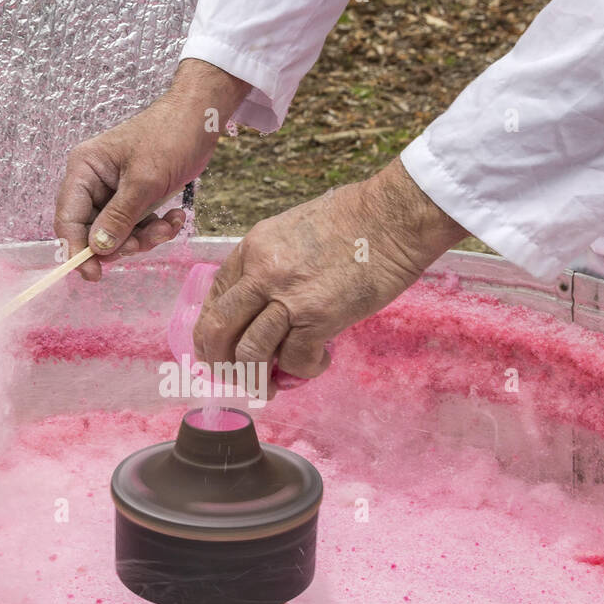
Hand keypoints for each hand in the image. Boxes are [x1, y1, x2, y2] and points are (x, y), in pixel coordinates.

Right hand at [54, 59, 250, 279]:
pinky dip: (156, 229)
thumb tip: (97, 249)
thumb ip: (119, 218)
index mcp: (84, 170)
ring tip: (168, 226)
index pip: (68, 218)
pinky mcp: (135, 199)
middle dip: (122, 243)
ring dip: (145, 238)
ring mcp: (115, 192)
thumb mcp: (144, 181)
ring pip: (119, 234)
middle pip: (93, 232)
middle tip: (146, 242)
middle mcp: (93, 182)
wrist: (201, 119)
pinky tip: (176, 218)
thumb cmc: (169, 137)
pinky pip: (138, 227)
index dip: (77, 249)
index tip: (94, 274)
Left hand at [193, 159, 465, 382]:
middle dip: (221, 364)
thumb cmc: (351, 222)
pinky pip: (295, 360)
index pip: (214, 301)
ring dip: (256, 379)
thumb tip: (264, 309)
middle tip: (237, 378)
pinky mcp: (319, 317)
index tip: (221, 353)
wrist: (392, 217)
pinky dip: (303, 370)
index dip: (211, 335)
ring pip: (249, 353)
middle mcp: (261, 273)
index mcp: (252, 250)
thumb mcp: (291, 233)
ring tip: (271, 385)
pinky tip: (318, 361)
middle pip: (218, 330)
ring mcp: (288, 296)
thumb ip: (270, 268)